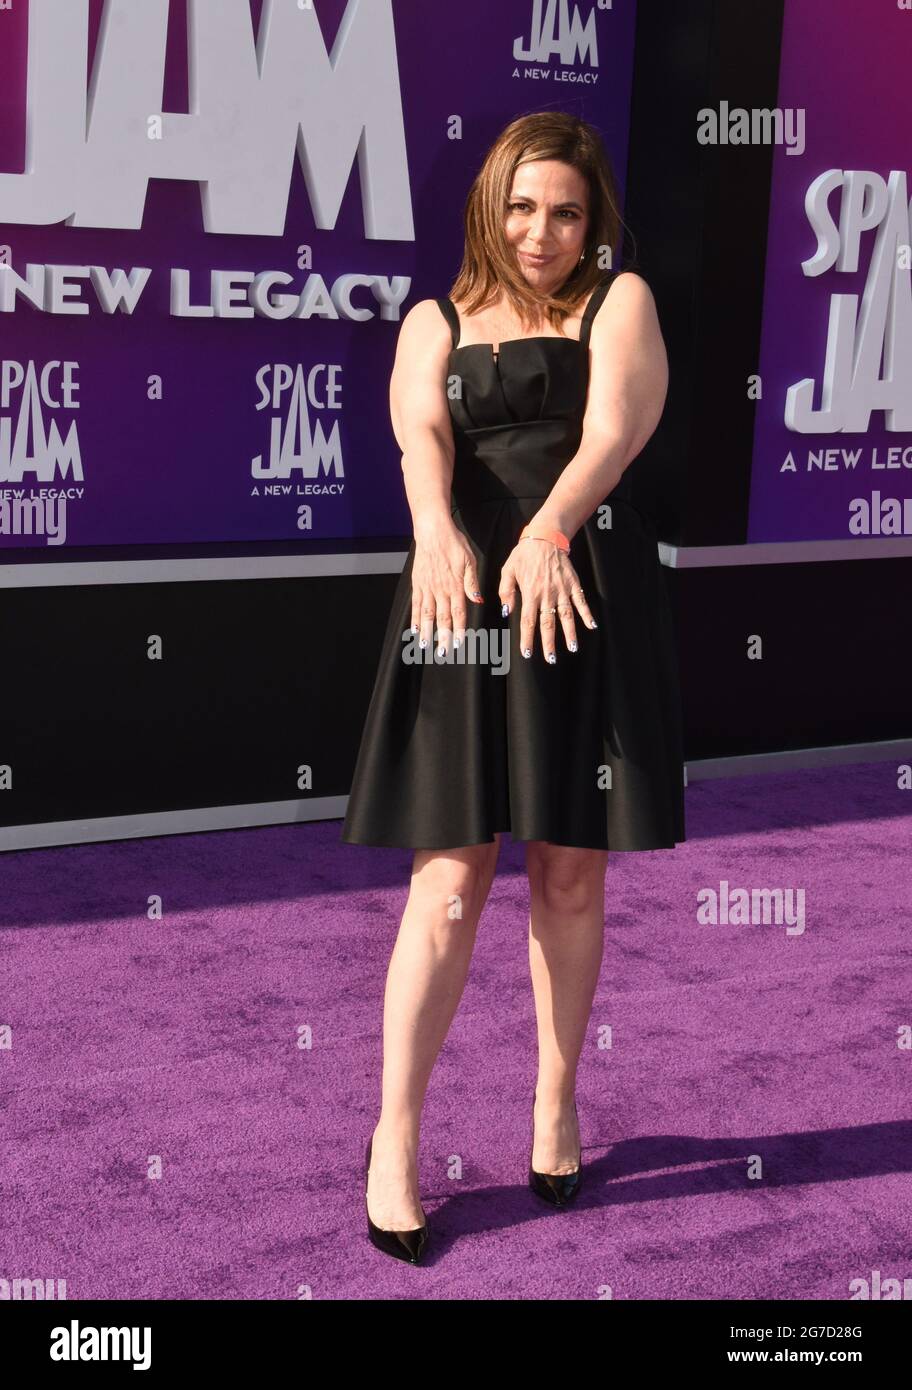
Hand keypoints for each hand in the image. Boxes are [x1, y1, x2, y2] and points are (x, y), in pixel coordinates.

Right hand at [411, 517, 482, 655]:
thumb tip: (478, 601)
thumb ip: (472, 583)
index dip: (459, 630)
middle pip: (442, 618)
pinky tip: (415, 629)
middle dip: (443, 637)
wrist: (433, 530)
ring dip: (427, 631)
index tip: (459, 644)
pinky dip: (415, 618)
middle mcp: (441, 589)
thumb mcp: (469, 560)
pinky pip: (416, 604)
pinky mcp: (418, 583)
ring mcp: (427, 587)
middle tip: (443, 654)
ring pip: (427, 614)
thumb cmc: (454, 543)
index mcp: (455, 585)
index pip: (458, 612)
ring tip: (426, 646)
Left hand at [498, 537, 596, 662]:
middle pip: (548, 623)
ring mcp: (561, 589)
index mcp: (530, 592)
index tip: (527, 652)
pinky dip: (587, 613)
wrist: (545, 536)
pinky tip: (592, 626)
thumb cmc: (524, 555)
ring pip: (566, 615)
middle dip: (549, 642)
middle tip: (550, 659)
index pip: (528, 620)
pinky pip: (581, 601)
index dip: (527, 638)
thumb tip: (506, 611)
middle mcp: (547, 594)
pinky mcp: (573, 583)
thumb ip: (505, 591)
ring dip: (570, 633)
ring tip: (573, 648)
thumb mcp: (508, 570)